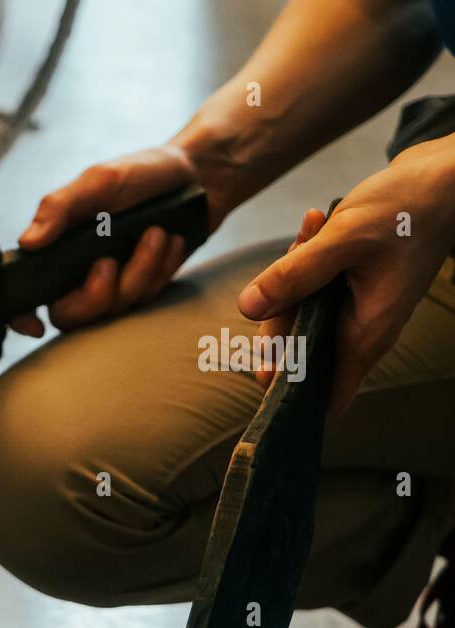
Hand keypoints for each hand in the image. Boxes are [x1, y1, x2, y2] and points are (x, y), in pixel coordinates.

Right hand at [12, 144, 225, 335]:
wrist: (199, 175)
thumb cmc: (143, 173)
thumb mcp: (98, 181)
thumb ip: (59, 207)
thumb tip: (27, 243)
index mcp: (57, 247)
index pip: (26, 292)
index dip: (20, 316)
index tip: (34, 324)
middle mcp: (78, 272)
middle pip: (71, 316)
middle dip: (96, 294)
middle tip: (110, 259)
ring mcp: (112, 284)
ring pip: (114, 309)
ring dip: (140, 271)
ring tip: (158, 233)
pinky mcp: (143, 289)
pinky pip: (145, 301)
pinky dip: (161, 271)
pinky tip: (172, 242)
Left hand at [239, 134, 454, 412]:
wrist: (442, 177)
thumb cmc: (408, 208)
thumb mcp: (345, 238)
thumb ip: (295, 275)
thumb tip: (247, 308)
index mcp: (364, 334)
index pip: (323, 394)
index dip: (289, 393)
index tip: (260, 370)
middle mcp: (359, 329)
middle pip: (296, 350)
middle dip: (278, 313)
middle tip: (290, 266)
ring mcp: (353, 308)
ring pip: (297, 313)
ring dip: (289, 277)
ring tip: (309, 234)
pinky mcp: (347, 287)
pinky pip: (309, 286)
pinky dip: (303, 259)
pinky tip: (314, 225)